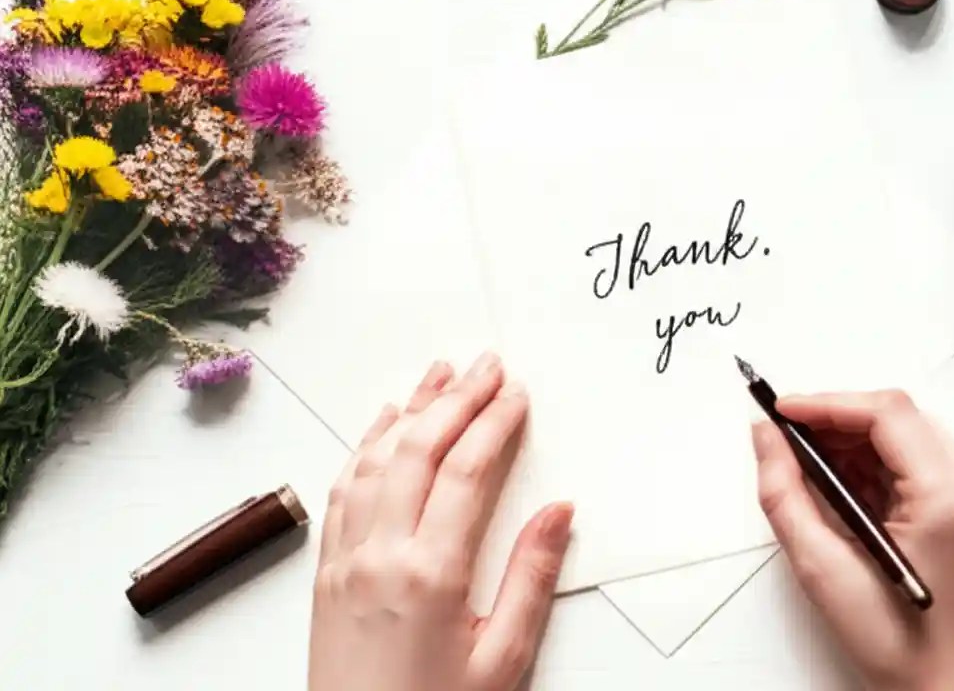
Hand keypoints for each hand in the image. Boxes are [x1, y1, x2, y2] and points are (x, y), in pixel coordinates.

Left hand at [309, 353, 573, 690]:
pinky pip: (342, 490)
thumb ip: (531, 580)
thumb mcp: (501, 661)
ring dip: (409, 411)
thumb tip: (558, 511)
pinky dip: (364, 448)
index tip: (516, 394)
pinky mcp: (324, 572)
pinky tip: (381, 428)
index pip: (466, 472)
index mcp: (430, 574)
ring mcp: (344, 559)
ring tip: (439, 375)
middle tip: (487, 364)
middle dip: (456, 399)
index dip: (494, 423)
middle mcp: (379, 555)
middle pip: (418, 451)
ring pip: (374, 461)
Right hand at [753, 391, 953, 690]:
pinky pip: (917, 462)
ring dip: (854, 442)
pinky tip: (841, 488)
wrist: (941, 690)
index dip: (827, 404)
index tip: (782, 411)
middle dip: (837, 421)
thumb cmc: (897, 644)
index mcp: (951, 496)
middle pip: (899, 417)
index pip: (887, 414)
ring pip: (907, 436)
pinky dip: (874, 465)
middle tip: (787, 437)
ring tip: (809, 468)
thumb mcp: (821, 567)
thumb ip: (784, 492)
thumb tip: (766, 437)